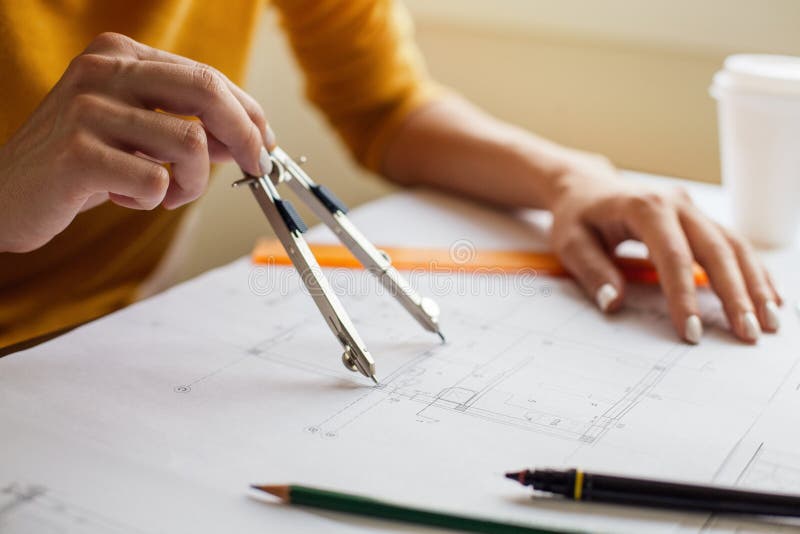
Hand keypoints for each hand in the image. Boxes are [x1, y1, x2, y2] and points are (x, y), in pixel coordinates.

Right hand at [0, 32, 274, 252]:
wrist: (7, 193)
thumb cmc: (82, 163)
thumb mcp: (139, 135)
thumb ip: (190, 128)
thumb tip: (250, 140)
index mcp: (120, 55)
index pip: (206, 76)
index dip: (248, 112)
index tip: (266, 142)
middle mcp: (103, 71)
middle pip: (207, 92)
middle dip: (246, 134)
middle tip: (257, 167)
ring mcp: (88, 109)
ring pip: (191, 144)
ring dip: (192, 183)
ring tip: (165, 194)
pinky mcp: (79, 154)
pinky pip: (157, 183)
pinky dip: (154, 202)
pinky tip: (124, 200)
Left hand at [550, 152, 781, 343]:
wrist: (585, 187)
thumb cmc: (577, 216)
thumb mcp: (570, 243)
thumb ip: (592, 271)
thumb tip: (614, 302)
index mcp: (643, 207)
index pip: (672, 256)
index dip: (684, 296)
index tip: (692, 332)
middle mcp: (676, 204)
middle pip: (715, 249)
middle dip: (735, 294)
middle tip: (748, 333)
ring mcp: (692, 209)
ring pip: (733, 246)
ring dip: (754, 284)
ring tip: (769, 321)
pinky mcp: (698, 220)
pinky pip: (732, 244)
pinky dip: (752, 271)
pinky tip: (769, 297)